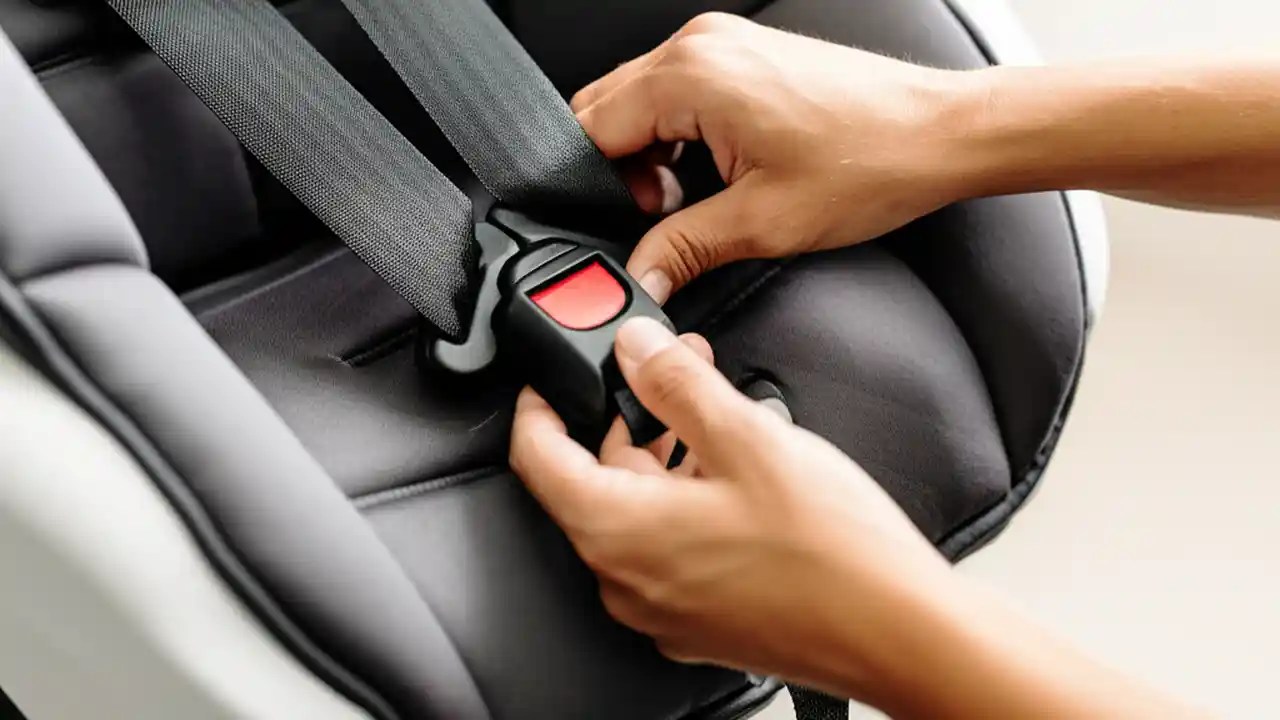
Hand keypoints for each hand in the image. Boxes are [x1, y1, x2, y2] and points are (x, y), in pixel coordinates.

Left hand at [509, 317, 954, 698]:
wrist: (899, 635)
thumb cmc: (831, 553)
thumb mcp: (746, 438)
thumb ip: (676, 383)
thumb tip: (633, 347)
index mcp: (616, 532)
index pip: (536, 458)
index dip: (539, 404)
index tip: (554, 374)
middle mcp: (626, 580)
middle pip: (592, 482)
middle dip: (628, 416)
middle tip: (671, 370)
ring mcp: (662, 608)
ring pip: (636, 514)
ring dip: (664, 456)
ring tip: (719, 414)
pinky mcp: (700, 622)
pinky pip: (669, 550)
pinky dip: (687, 502)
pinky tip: (738, 473)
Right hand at [572, 13, 975, 301]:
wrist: (940, 133)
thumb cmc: (871, 162)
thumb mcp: (760, 224)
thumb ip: (680, 250)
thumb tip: (638, 280)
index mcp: (691, 76)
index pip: (591, 129)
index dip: (596, 189)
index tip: (621, 226)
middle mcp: (699, 45)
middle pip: (608, 110)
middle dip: (619, 170)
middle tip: (664, 216)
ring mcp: (723, 42)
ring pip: (640, 101)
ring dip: (649, 153)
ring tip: (696, 195)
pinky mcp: (743, 53)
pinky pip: (677, 91)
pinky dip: (678, 133)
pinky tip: (712, 170)